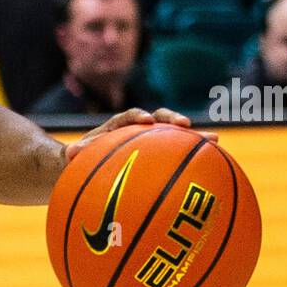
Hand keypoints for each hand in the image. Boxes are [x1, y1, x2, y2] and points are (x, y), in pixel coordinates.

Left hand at [65, 107, 216, 162]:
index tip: (146, 121)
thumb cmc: (79, 160)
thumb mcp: (73, 158)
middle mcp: (136, 130)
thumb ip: (73, 153)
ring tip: (215, 140)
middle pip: (159, 120)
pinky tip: (212, 169)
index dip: (138, 117)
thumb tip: (72, 153)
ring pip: (173, 137)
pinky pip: (177, 157)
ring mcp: (150, 142)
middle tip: (186, 124)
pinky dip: (192, 161)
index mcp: (116, 127)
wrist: (85, 166)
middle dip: (172, 120)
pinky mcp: (159, 156)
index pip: (129, 116)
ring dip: (192, 137)